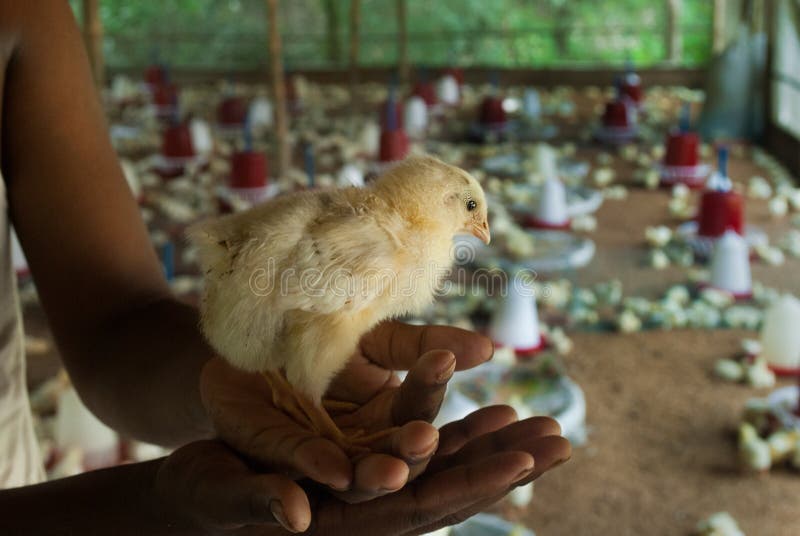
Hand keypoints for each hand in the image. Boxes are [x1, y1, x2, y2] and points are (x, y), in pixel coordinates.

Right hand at [154, 408, 570, 534]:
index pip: (419, 507)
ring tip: (543, 423)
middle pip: (449, 489)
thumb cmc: (202, 496)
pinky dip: (459, 431)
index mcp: (344, 525)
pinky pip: (421, 447)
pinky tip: (492, 412)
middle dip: (504, 466)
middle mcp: (369, 511)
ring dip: (493, 446)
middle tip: (560, 440)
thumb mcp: (221, 495)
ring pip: (444, 469)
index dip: (469, 485)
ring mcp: (371, 487)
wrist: (200, 491)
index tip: (519, 461)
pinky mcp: (365, 463)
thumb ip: (258, 503)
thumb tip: (297, 517)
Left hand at [200, 321, 493, 502]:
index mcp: (394, 417)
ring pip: (358, 474)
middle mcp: (366, 442)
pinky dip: (316, 464)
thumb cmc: (329, 336)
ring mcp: (325, 450)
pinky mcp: (278, 448)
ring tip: (396, 470)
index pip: (434, 425)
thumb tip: (489, 349)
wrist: (262, 331)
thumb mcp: (382, 337)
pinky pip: (299, 459)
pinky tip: (334, 471)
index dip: (475, 435)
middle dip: (423, 459)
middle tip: (436, 442)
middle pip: (406, 460)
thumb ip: (427, 344)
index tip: (507, 420)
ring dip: (377, 475)